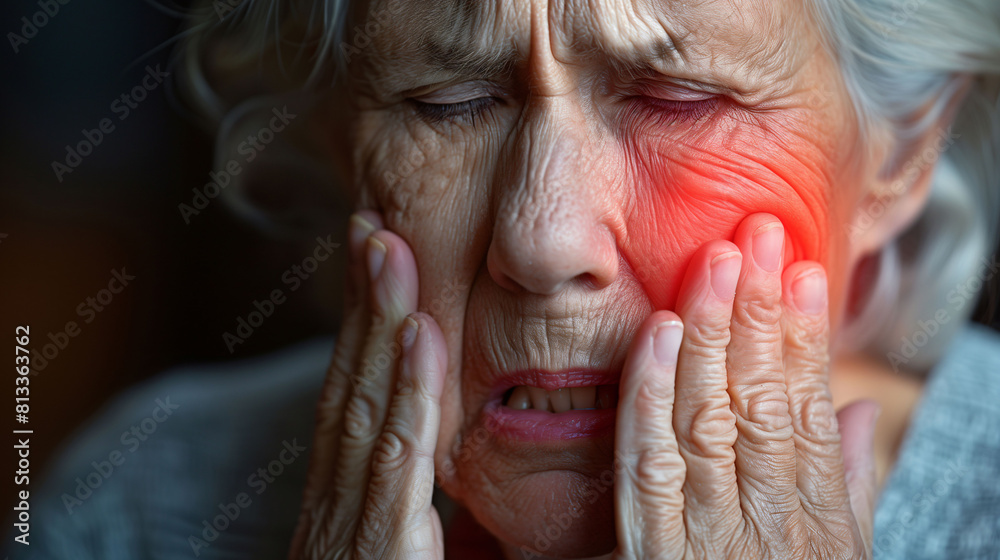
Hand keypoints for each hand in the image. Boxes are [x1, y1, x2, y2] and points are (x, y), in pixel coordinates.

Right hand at [288, 211, 446, 559]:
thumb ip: (412, 515)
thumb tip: (441, 470)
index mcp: (343, 508)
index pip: (347, 402)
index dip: (359, 328)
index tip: (372, 261)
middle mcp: (333, 509)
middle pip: (346, 386)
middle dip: (360, 300)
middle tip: (372, 220)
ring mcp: (348, 532)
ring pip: (363, 409)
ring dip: (378, 321)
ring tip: (389, 245)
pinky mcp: (381, 556)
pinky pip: (396, 464)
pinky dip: (409, 394)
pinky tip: (422, 333)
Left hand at [612, 213, 877, 558]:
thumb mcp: (841, 558)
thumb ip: (849, 486)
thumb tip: (868, 410)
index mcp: (816, 522)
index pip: (811, 409)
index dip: (807, 336)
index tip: (804, 271)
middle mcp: (766, 523)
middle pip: (761, 402)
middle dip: (759, 313)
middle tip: (758, 234)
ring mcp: (707, 537)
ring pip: (710, 418)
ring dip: (713, 333)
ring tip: (717, 261)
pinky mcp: (652, 554)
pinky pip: (649, 465)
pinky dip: (652, 394)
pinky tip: (658, 332)